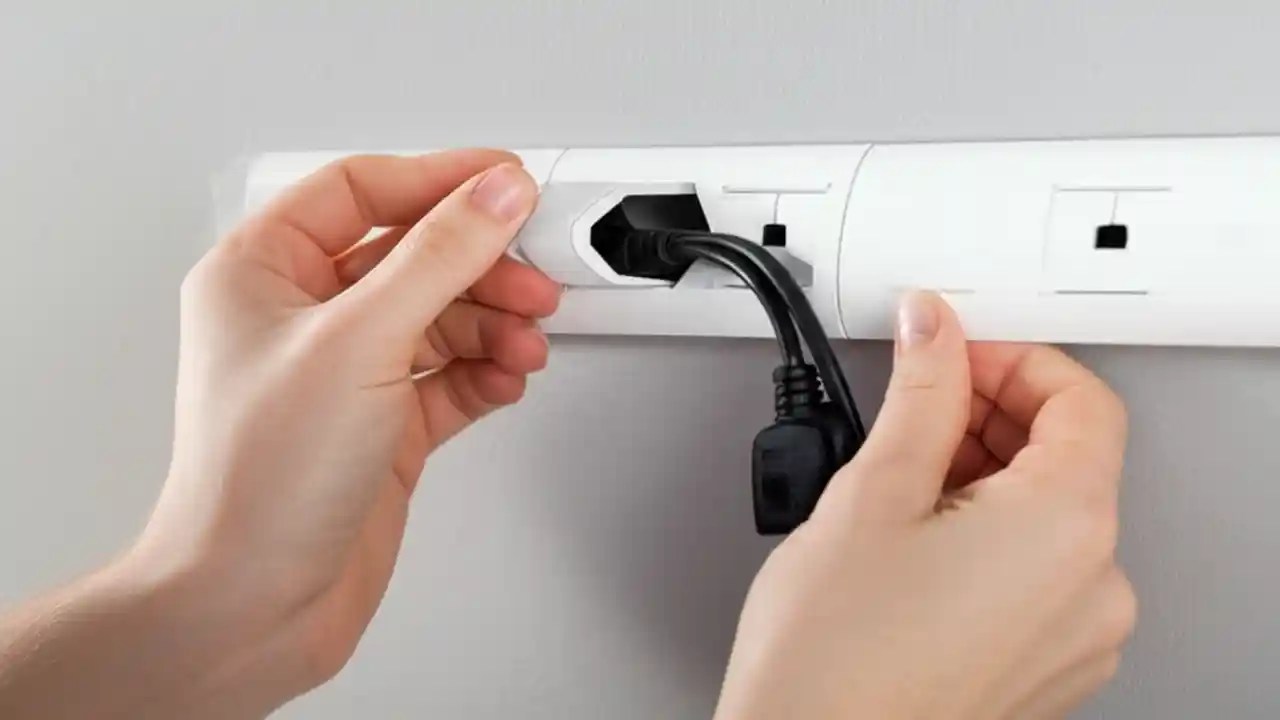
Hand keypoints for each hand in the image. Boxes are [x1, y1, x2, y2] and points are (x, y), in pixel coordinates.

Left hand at [130, 152, 554, 712]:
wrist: (256, 605)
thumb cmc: (256, 482)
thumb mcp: (359, 341)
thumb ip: (439, 257)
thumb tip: (495, 194)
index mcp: (262, 271)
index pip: (361, 190)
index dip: (438, 179)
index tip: (504, 180)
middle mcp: (303, 317)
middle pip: (413, 255)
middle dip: (479, 265)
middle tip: (530, 278)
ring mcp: (346, 372)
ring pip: (439, 316)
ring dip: (492, 322)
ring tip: (526, 341)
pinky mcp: (382, 425)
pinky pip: (450, 375)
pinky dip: (486, 371)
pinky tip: (507, 376)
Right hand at [716, 292, 1134, 719]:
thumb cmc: (832, 662)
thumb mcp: (870, 494)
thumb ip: (919, 393)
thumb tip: (934, 329)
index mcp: (1064, 529)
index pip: (1082, 400)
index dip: (1012, 359)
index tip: (954, 351)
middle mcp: (1093, 588)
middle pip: (1070, 456)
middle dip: (991, 416)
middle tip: (915, 409)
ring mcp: (1076, 637)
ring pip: (1050, 516)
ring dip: (985, 476)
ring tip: (900, 483)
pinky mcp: (1046, 668)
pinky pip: (1038, 574)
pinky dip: (990, 537)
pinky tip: (917, 539)